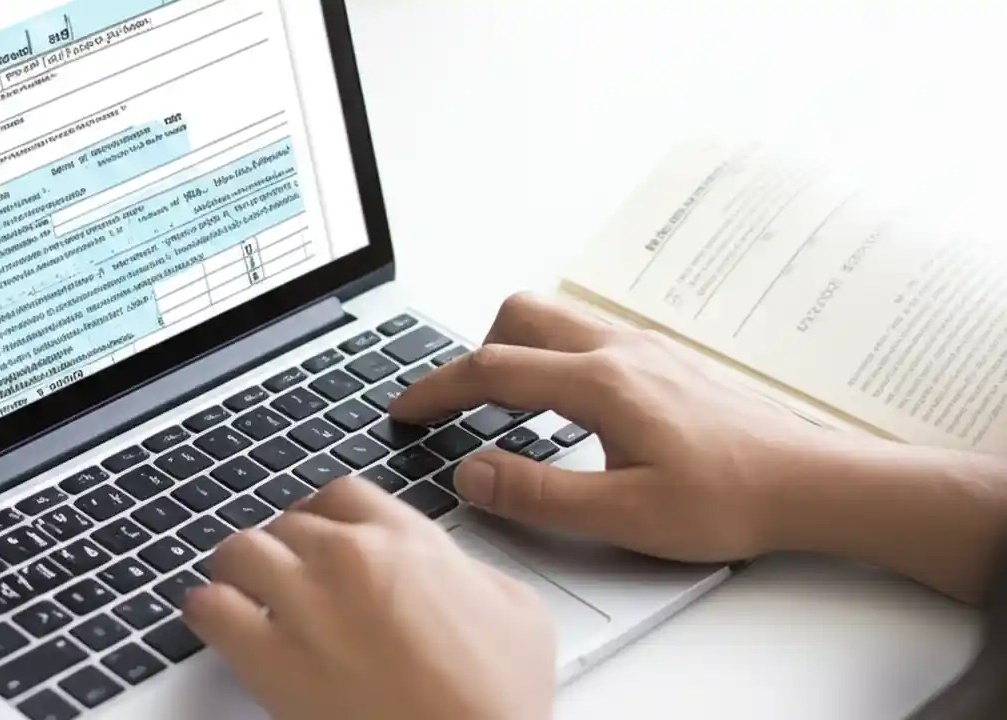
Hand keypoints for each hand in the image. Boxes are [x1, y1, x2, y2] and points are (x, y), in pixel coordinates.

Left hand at [182, 477, 555, 719]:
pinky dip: (206, 609)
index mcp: (409, 541)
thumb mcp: (517, 612)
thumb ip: (469, 570)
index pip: (342, 493)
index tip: (318, 531)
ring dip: (238, 569)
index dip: (323, 514)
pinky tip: (214, 619)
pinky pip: (210, 609)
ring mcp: (306, 605)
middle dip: (285, 547)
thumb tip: (447, 567)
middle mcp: (351, 559)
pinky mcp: (270, 661)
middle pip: (288, 521)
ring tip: (240, 590)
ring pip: (241, 551)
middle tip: (284, 572)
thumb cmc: (497, 702)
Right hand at [390, 292, 839, 562]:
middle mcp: (621, 350)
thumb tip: (472, 471)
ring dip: (516, 349)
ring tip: (507, 405)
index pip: (493, 370)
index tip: (405, 408)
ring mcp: (646, 347)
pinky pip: (588, 333)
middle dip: (474, 354)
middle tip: (457, 405)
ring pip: (555, 316)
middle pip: (518, 315)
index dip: (437, 389)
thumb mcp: (623, 514)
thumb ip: (537, 493)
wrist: (809, 482)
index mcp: (601, 383)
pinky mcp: (665, 358)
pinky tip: (568, 406)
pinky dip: (554, 355)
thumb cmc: (730, 498)